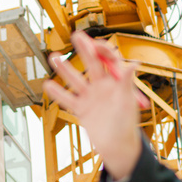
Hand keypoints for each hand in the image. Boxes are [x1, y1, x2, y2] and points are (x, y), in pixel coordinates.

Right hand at [45, 31, 145, 180]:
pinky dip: (57, 93)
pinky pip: (67, 99)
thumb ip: (128, 82)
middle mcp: (102, 86)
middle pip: (91, 63)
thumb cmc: (126, 125)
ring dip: (64, 68)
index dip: (102, 49)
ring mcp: (90, 97)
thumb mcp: (127, 102)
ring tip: (53, 57)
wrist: (116, 146)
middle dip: (83, 49)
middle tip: (75, 35)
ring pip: (75, 79)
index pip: (109, 59)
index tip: (93, 42)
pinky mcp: (81, 109)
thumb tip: (134, 63)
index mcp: (116, 82)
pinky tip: (47, 84)